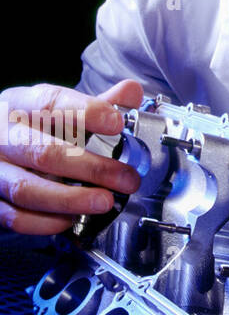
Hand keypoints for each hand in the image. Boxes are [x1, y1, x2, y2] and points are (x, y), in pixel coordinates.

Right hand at [0, 79, 142, 234]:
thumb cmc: (28, 128)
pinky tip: (72, 219)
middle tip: (124, 177)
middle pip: (42, 151)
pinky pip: (16, 217)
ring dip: (70, 199)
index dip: (85, 112)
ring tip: (104, 201)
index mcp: (17, 106)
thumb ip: (95, 104)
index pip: (48, 102)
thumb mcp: (57, 110)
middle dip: (90, 167)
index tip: (116, 122)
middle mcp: (1, 137)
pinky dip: (46, 222)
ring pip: (26, 188)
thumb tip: (131, 92)